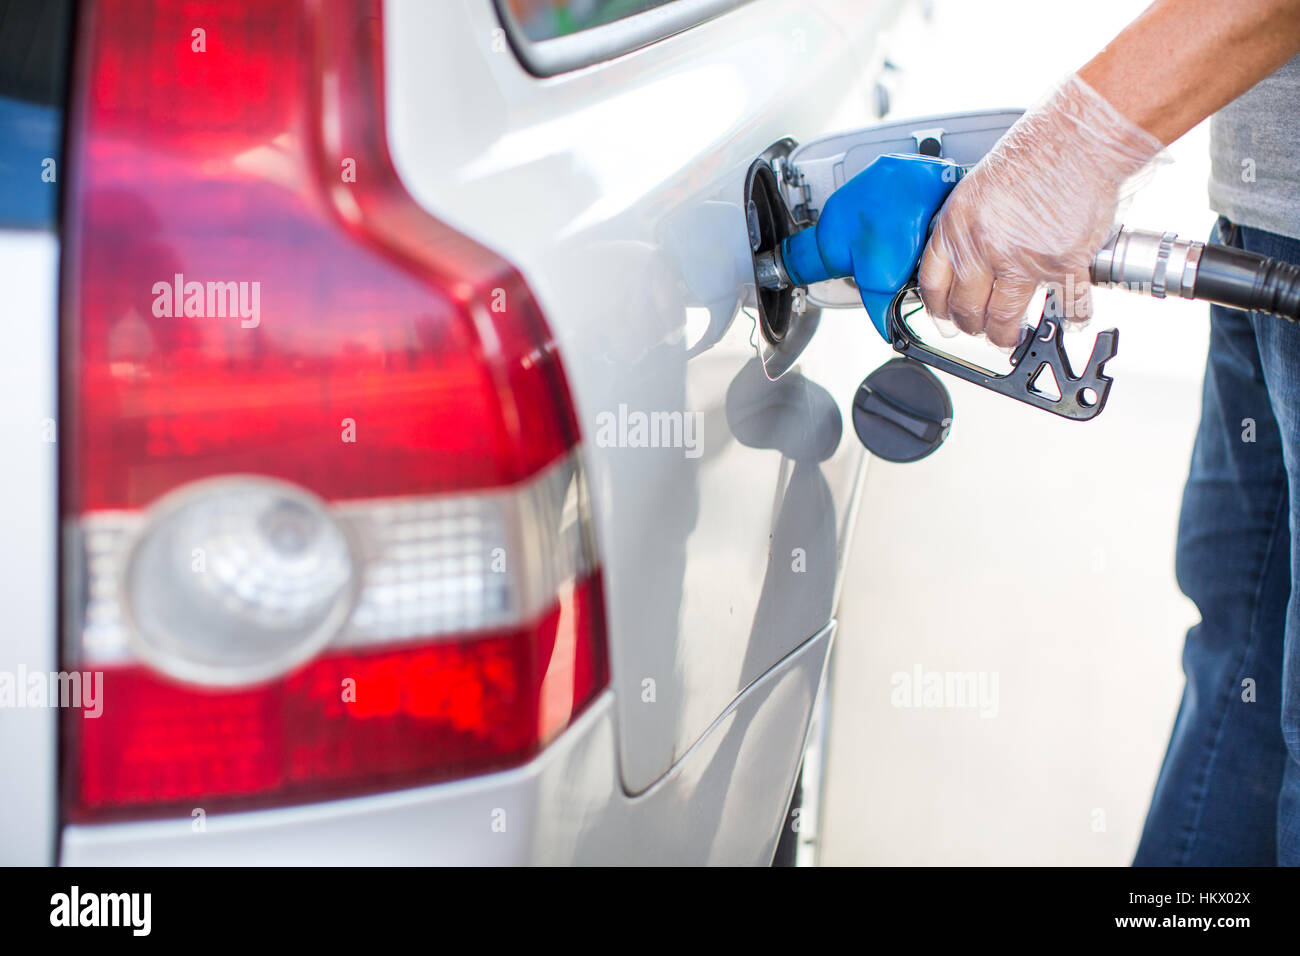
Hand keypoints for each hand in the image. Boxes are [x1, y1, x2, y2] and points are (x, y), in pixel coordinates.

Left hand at [918, 74, 1164, 347]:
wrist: (1079, 139)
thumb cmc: (1035, 153)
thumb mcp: (977, 188)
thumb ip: (967, 226)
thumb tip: (965, 259)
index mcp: (958, 225)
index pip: (933, 283)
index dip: (937, 307)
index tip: (944, 316)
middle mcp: (984, 246)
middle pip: (967, 308)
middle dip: (972, 325)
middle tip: (980, 328)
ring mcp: (1022, 259)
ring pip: (1004, 318)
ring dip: (1005, 335)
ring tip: (1010, 337)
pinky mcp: (1063, 264)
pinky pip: (1065, 304)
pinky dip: (1070, 317)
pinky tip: (1069, 318)